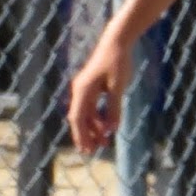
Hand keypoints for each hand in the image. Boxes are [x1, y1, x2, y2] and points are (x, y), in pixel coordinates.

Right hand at [66, 33, 133, 152]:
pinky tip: (106, 128)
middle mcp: (80, 90)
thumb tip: (112, 129)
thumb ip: (114, 108)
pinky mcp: (92, 87)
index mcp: (83, 90)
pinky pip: (91, 107)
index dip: (81, 135)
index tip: (85, 149)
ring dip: (93, 128)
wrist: (116, 43)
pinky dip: (98, 118)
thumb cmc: (118, 63)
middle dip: (85, 136)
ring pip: (86, 114)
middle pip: (79, 118)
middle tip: (91, 152)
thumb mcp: (118, 87)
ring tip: (103, 143)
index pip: (78, 118)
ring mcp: (84, 88)